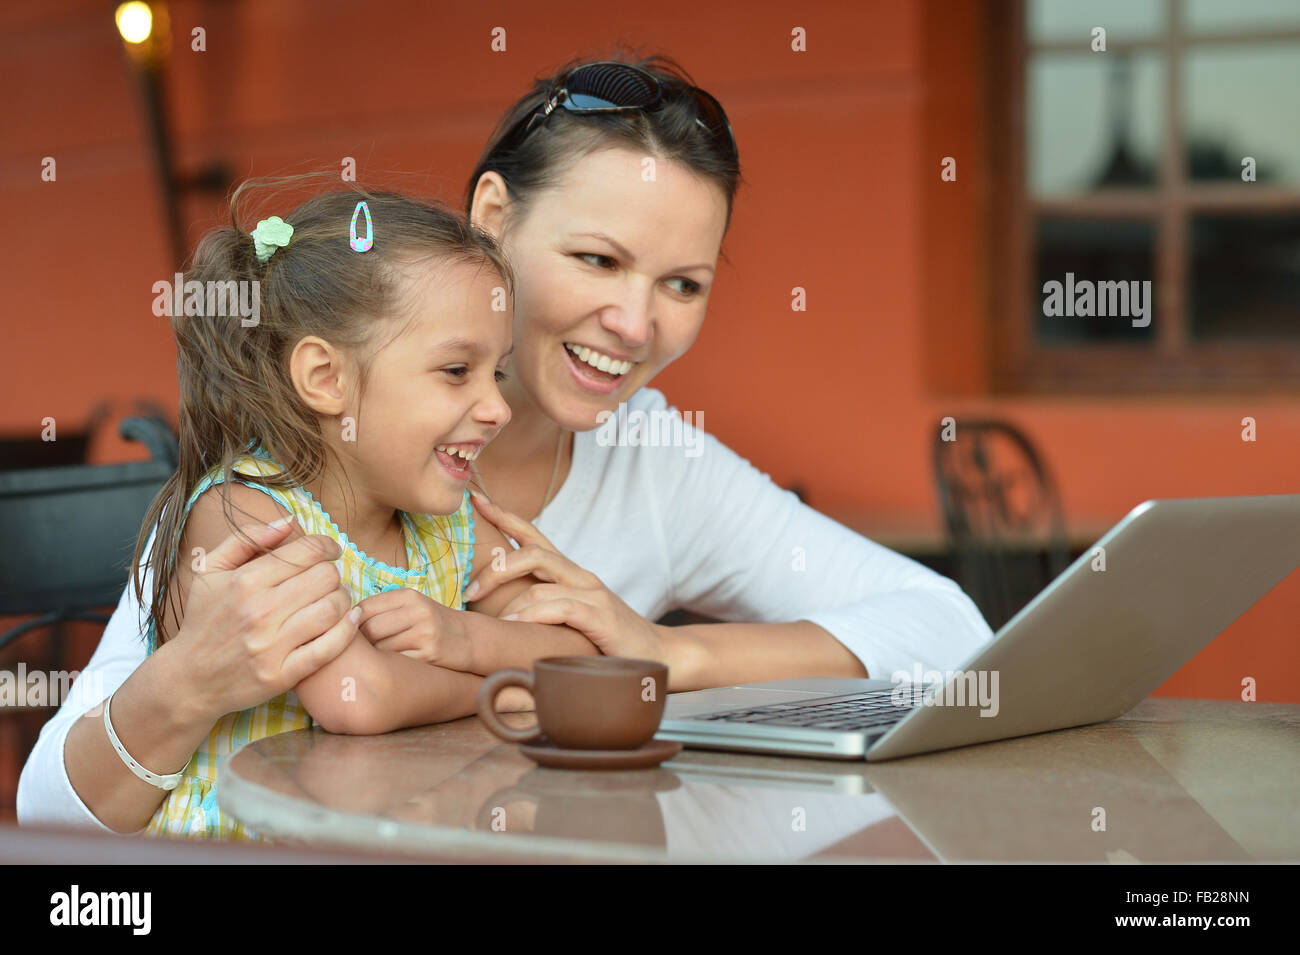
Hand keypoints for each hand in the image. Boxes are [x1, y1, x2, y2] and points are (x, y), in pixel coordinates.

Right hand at [167, 520, 358, 720]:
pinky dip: (348, 629)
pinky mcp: (281, 675)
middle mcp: (259, 612)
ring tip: (335, 598)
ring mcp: (271, 646)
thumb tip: (289, 521)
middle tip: (328, 579)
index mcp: (245, 581)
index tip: (330, 550)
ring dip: (343, 600)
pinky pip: (331, 647)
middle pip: (326, 577)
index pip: (307, 551)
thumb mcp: (209, 570)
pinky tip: (350, 619)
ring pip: (333, 608)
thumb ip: (247, 538)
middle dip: (333, 573)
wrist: (189, 679)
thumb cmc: (204, 619)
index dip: (327, 545)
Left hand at [353, 586, 472, 671]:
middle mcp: (418, 611)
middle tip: (360, 650)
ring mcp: (425, 633)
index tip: (351, 632)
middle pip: (371, 628)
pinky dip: (389, 666)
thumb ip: (383, 609)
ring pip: (381, 648)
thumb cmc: (431, 623)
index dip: (353, 622)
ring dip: (373, 656)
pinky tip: (390, 667)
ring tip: (374, 659)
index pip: (366, 607)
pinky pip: (397, 662)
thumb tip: (344, 621)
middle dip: (361, 642)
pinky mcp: (430, 654)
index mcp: (409, 596)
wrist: (468, 639)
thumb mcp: (412, 606)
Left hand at [465, 488, 667, 661]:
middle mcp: (580, 576)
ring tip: (491, 622)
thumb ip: (545, 608)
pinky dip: (531, 616)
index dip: (504, 516)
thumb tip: (501, 613)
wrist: (659, 655)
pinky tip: (514, 628)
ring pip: (541, 583)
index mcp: (570, 573)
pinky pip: (559, 607)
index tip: (476, 500)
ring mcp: (592, 594)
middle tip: (470, 590)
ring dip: (509, 602)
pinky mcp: (600, 616)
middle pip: (532, 552)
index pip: (533, 535)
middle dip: (496, 568)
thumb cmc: (609, 641)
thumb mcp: (572, 618)